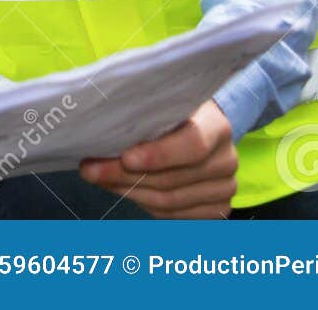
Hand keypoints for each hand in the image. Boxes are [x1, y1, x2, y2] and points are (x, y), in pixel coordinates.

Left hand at [79, 100, 236, 217]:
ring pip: (169, 202)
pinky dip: (143, 204)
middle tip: (90, 169)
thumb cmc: (171, 112)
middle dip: (124, 176)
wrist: (200, 127)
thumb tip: (98, 127)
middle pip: (172, 179)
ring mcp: (225, 188)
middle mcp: (227, 160)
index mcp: (216, 126)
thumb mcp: (160, 103)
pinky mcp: (217, 208)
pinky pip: (174, 216)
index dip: (158, 156)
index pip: (193, 145)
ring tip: (99, 178)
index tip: (125, 158)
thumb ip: (140, 113)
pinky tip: (122, 189)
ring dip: (128, 192)